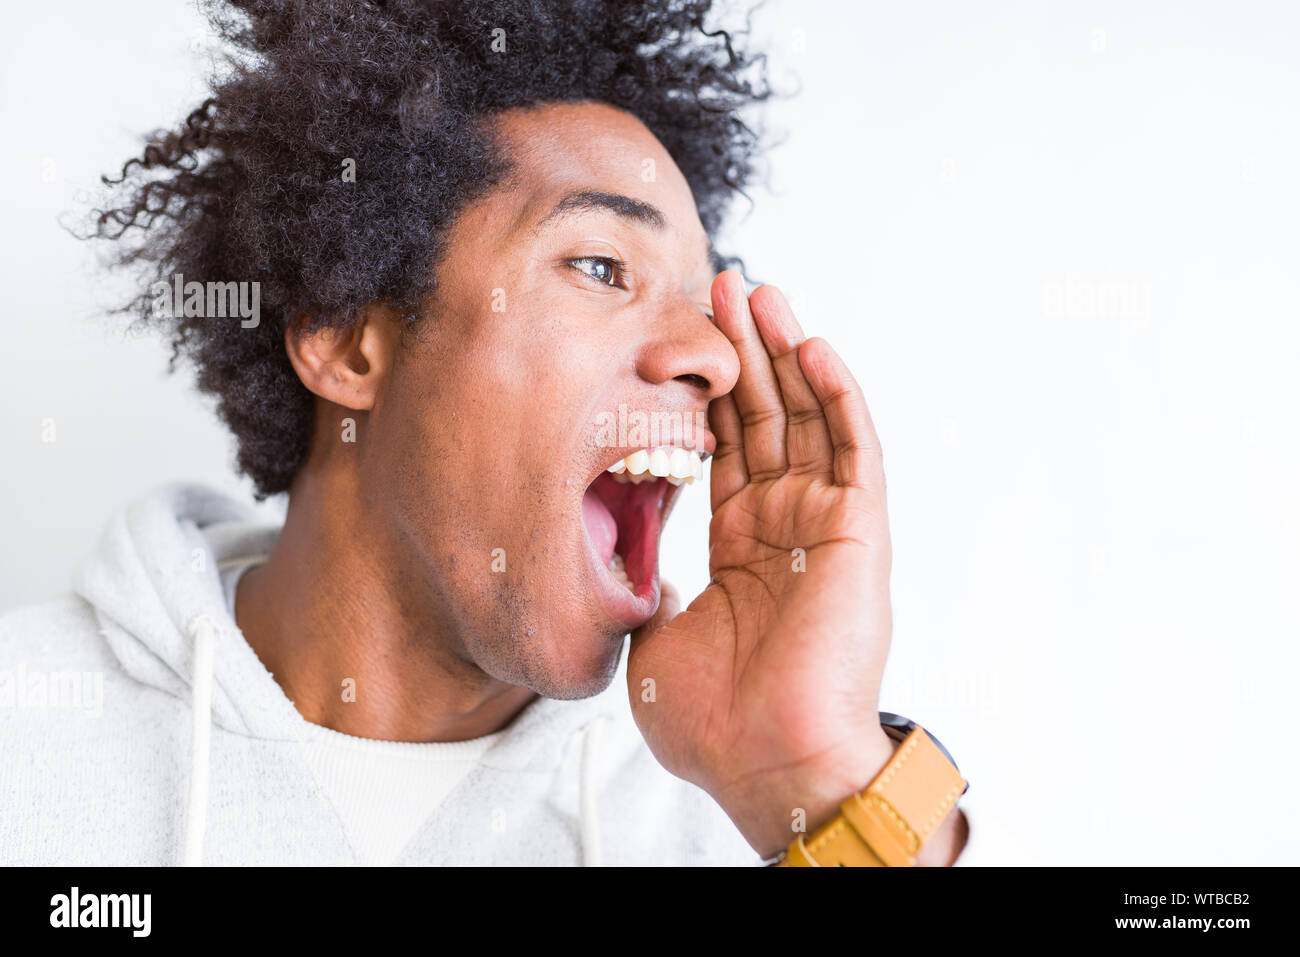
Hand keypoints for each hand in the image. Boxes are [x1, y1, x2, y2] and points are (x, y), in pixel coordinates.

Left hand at [628, 270, 920, 858]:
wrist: (766, 764)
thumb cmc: (715, 720)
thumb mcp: (658, 639)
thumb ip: (655, 590)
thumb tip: (639, 571)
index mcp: (741, 545)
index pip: (726, 447)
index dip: (708, 392)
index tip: (687, 341)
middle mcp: (785, 524)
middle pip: (766, 417)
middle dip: (743, 352)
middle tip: (723, 286)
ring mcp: (824, 523)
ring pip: (809, 417)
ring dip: (785, 352)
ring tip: (759, 292)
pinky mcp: (859, 529)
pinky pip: (853, 448)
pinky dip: (837, 394)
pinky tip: (812, 347)